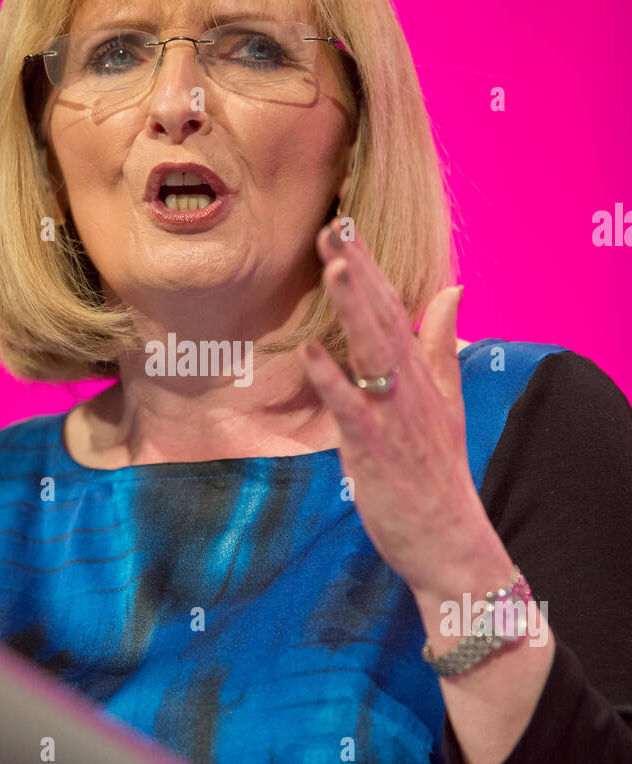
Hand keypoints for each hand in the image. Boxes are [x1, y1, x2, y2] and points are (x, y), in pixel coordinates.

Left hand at [297, 222, 510, 602]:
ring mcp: (393, 416)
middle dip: (358, 271)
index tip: (344, 224)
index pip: (392, 307)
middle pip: (382, 318)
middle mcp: (408, 386)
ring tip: (334, 266)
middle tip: (334, 226)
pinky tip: (311, 352)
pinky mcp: (375, 449)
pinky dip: (332, 380)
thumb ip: (439, 344)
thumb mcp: (446, 399)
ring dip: (353, 309)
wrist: (449, 539)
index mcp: (418, 373)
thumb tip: (451, 290)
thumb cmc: (437, 470)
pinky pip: (352, 409)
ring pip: (372, 352)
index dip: (368, 266)